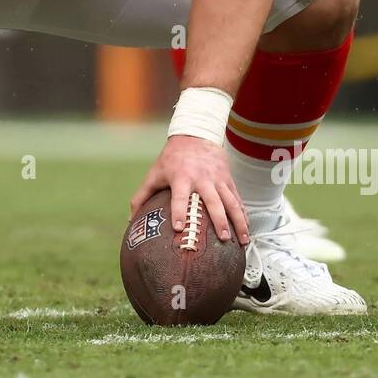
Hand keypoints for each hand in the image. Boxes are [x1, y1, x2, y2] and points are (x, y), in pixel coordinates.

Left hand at [130, 136, 249, 244]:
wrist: (196, 135)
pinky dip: (244, 215)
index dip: (179, 212)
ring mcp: (218, 179)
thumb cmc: (171, 159)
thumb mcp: (154, 173)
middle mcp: (202, 179)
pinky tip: (247, 231)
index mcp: (182, 177)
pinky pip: (238, 199)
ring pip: (231, 202)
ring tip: (243, 241)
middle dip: (219, 220)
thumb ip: (141, 196)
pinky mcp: (228, 180)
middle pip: (213, 201)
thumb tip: (130, 220)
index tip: (179, 229)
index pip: (180, 197)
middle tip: (223, 239)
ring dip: (239, 221)